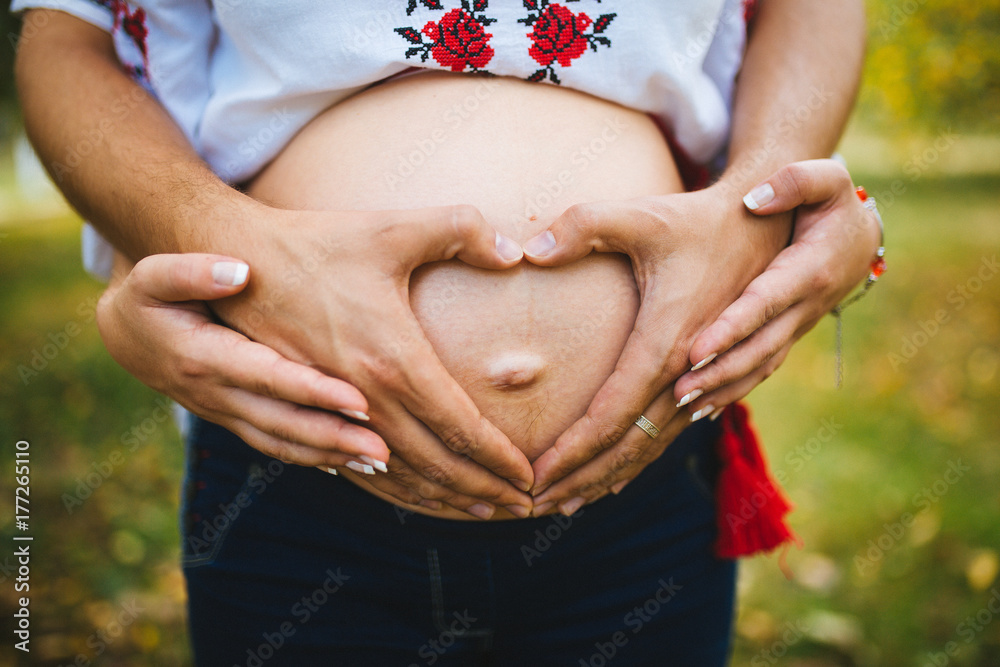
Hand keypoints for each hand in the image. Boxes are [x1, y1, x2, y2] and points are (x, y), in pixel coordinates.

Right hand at [97, 253, 390, 469]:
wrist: (126, 335)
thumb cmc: (149, 296)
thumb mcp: (154, 275)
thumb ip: (190, 271)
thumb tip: (238, 271)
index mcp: (202, 358)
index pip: (267, 377)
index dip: (312, 391)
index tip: (359, 400)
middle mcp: (215, 396)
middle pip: (282, 423)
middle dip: (334, 439)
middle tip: (384, 450)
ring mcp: (226, 413)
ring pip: (281, 443)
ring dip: (330, 455)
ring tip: (381, 462)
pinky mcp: (237, 419)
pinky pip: (276, 445)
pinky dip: (313, 457)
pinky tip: (351, 463)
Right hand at [212, 204, 534, 517]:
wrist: (237, 259)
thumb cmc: (319, 242)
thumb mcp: (394, 228)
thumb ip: (462, 230)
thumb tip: (516, 253)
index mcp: (393, 359)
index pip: (461, 428)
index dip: (499, 459)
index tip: (529, 478)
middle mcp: (364, 399)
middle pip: (435, 464)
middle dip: (483, 490)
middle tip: (523, 507)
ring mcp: (332, 412)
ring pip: (397, 476)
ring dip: (442, 499)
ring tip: (482, 512)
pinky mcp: (308, 414)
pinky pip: (358, 468)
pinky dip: (394, 490)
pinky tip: (415, 495)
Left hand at [522, 182, 788, 512]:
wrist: (763, 229)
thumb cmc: (696, 222)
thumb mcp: (641, 216)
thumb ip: (583, 227)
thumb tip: (530, 251)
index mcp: (664, 344)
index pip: (609, 417)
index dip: (569, 452)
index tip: (531, 477)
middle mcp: (686, 376)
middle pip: (626, 447)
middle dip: (579, 479)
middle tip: (532, 506)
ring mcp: (701, 384)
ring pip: (648, 449)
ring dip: (605, 479)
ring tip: (564, 505)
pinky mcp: (706, 382)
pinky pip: (667, 436)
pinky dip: (635, 462)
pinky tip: (611, 482)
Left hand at [672, 159, 881, 414]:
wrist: (857, 233)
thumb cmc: (832, 200)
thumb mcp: (826, 178)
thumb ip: (796, 181)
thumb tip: (756, 199)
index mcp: (808, 269)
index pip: (765, 303)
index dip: (733, 328)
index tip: (696, 348)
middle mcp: (805, 307)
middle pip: (759, 346)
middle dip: (720, 371)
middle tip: (678, 390)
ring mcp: (796, 327)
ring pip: (759, 365)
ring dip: (722, 389)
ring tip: (681, 407)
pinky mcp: (786, 337)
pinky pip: (760, 369)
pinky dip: (733, 390)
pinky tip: (700, 410)